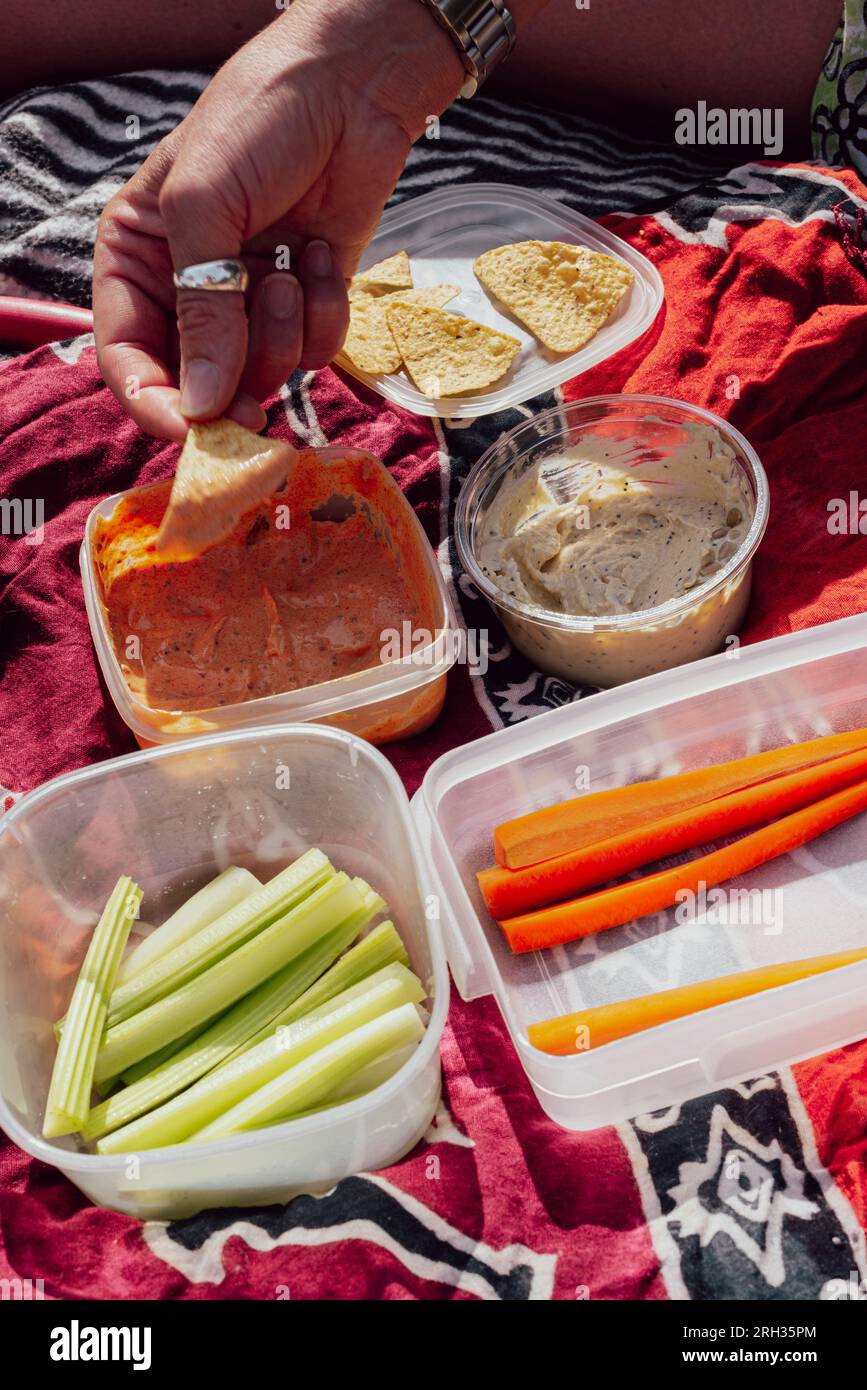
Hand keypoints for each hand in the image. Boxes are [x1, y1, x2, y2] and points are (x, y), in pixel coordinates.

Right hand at [93, 0, 463, 439]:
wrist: (352, 83)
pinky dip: (323, 312)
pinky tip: (319, 256)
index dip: (155, 404)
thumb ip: (203, 310)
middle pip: (197, 382)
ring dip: (282, 334)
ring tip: (290, 270)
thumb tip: (204, 404)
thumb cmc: (259, 118)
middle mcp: (190, 287)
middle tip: (254, 411)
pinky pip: (313, 349)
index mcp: (139, 259)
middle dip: (229, 392)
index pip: (128, 356)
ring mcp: (252, 299)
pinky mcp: (309, 301)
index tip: (191, 432)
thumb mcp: (207, 206)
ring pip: (261, 372)